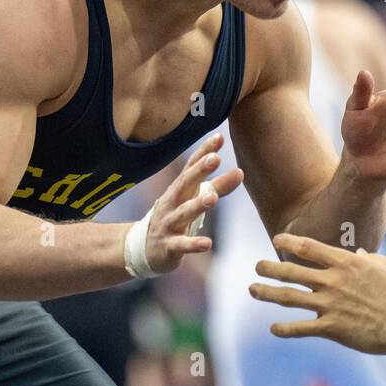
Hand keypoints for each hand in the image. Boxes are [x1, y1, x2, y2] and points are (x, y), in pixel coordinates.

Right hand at [144, 133, 242, 273]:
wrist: (144, 249)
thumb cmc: (175, 217)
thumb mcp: (194, 199)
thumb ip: (218, 186)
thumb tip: (241, 172)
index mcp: (180, 188)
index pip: (191, 166)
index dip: (204, 151)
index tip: (219, 137)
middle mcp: (172, 202)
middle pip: (185, 183)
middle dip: (199, 171)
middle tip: (215, 158)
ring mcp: (168, 223)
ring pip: (183, 213)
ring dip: (197, 205)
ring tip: (212, 198)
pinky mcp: (168, 246)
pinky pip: (181, 245)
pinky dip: (193, 244)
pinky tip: (207, 244)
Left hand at [249, 233, 385, 354]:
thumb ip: (373, 259)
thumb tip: (361, 254)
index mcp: (346, 263)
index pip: (309, 248)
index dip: (290, 242)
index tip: (277, 240)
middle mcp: (332, 281)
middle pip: (292, 272)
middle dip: (270, 268)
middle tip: (257, 266)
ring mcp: (329, 305)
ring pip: (289, 298)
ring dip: (268, 293)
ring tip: (253, 290)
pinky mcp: (331, 328)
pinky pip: (300, 328)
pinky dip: (284, 328)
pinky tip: (273, 328)